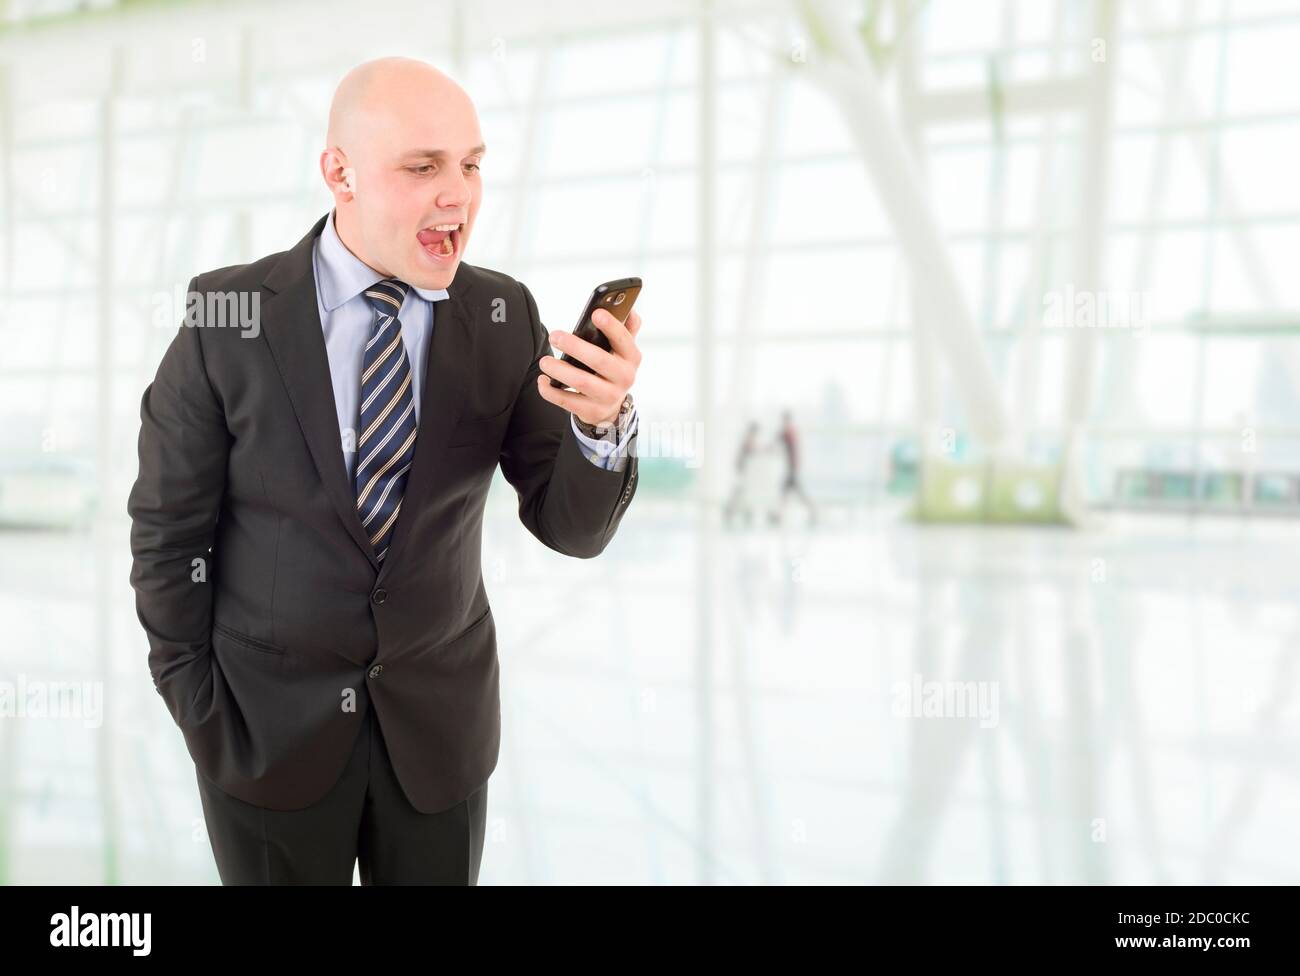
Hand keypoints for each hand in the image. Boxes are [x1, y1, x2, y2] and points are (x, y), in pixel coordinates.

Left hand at [537, 307, 641, 425]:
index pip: (624, 340)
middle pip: (599, 360)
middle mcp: (624, 378)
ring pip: (581, 382)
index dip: (612, 327)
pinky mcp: (591, 410)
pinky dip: (551, 391)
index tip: (595, 313)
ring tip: (544, 361)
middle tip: (555, 336)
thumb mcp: (623, 352)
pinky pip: (567, 401)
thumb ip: (627, 330)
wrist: (611, 407)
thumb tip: (630, 310)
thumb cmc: (612, 370)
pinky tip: (543, 380)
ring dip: (559, 370)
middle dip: (575, 346)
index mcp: (631, 358)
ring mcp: (608, 397)